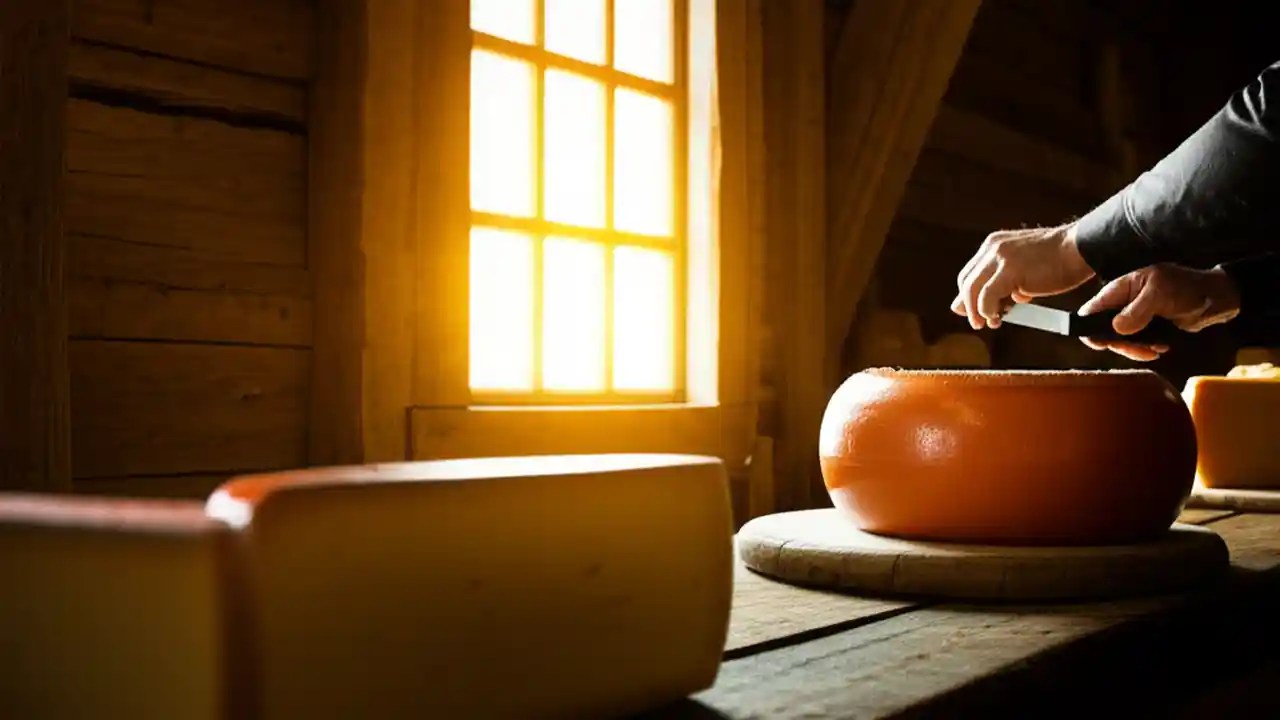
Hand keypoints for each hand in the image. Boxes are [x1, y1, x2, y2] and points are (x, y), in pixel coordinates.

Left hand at [951, 224, 1095, 329]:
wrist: (1079, 249)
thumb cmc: (1056, 263)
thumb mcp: (1020, 272)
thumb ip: (999, 285)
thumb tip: (977, 306)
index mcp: (993, 245)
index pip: (969, 274)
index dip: (968, 297)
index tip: (975, 312)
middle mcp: (992, 248)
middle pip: (966, 282)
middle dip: (970, 307)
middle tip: (979, 323)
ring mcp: (1000, 256)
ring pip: (973, 290)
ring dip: (978, 311)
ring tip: (990, 323)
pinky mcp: (1010, 268)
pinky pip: (987, 294)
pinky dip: (988, 309)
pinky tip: (998, 316)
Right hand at [1077, 263, 1240, 361]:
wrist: (1216, 298)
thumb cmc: (1188, 288)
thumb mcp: (1160, 294)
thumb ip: (1136, 311)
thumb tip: (1116, 329)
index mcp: (1119, 289)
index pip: (1091, 310)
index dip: (1091, 329)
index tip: (1106, 343)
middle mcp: (1122, 303)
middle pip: (1103, 331)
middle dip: (1120, 344)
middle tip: (1141, 349)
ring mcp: (1134, 317)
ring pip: (1119, 340)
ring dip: (1136, 348)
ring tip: (1156, 348)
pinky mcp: (1146, 328)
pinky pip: (1136, 343)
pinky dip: (1146, 349)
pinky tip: (1161, 347)